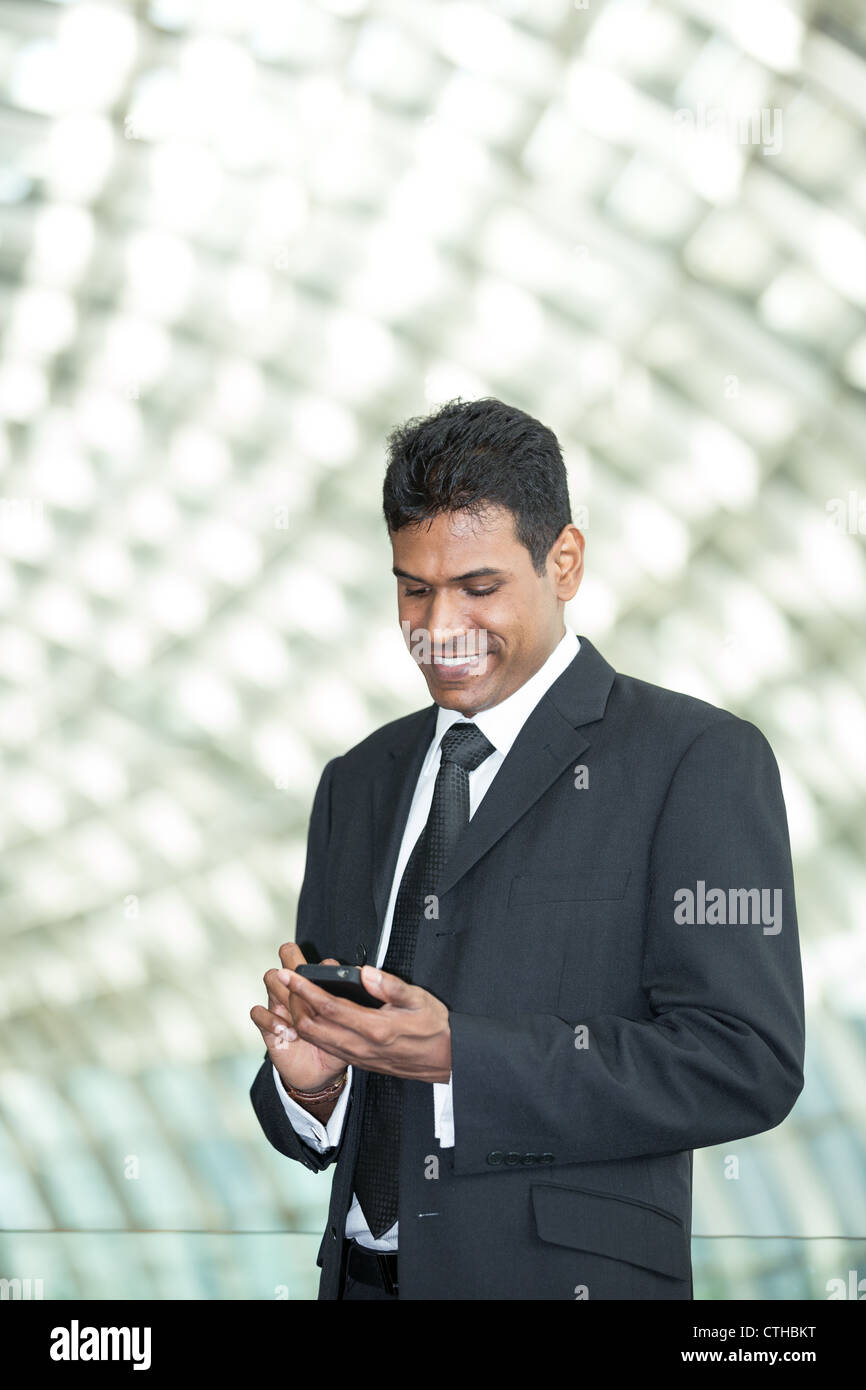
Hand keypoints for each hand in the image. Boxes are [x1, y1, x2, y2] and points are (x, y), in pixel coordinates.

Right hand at [250, 942, 346, 1092]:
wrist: (320, 1074)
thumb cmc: (339, 1043)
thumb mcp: (355, 1026)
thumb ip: (360, 1006)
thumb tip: (368, 983)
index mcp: (321, 985)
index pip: (319, 961)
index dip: (325, 967)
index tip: (336, 982)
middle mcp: (298, 989)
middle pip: (288, 955)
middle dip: (292, 960)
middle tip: (304, 981)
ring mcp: (281, 1004)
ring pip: (271, 978)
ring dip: (282, 992)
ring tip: (299, 1014)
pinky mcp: (268, 1025)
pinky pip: (258, 1012)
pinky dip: (271, 1020)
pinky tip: (288, 1033)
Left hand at [281, 964, 451, 1083]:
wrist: (446, 1061)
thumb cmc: (435, 1027)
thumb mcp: (420, 999)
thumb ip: (391, 986)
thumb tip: (365, 972)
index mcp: (375, 1029)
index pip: (330, 1007)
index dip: (306, 990)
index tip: (290, 974)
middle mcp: (361, 1046)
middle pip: (313, 1027)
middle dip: (293, 1002)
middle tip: (283, 980)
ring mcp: (358, 1057)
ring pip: (316, 1039)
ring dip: (299, 1016)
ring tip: (290, 994)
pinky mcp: (358, 1062)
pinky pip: (326, 1046)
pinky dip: (311, 1030)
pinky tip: (307, 1015)